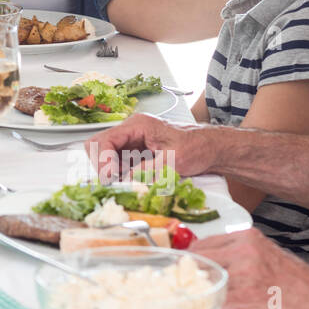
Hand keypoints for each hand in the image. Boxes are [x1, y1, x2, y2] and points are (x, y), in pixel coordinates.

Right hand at [84, 111, 215, 181]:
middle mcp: (131, 130)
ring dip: (108, 170)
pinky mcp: (135, 152)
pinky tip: (128, 182)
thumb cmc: (197, 148)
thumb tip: (126, 181)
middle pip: (97, 144)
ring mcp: (131, 141)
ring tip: (120, 183)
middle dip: (101, 164)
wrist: (211, 149)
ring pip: (104, 154)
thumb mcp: (173, 161)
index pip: (105, 139)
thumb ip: (147, 170)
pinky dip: (117, 174)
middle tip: (112, 182)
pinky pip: (116, 162)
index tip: (110, 177)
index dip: (103, 160)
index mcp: (138, 125)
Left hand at [192, 228, 308, 308]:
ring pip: (206, 281)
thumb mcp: (266, 255)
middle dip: (191, 275)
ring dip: (200, 292)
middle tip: (186, 286)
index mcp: (248, 237)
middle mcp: (245, 250)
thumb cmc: (299, 283)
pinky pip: (217, 301)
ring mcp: (246, 273)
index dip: (192, 259)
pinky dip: (210, 307)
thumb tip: (209, 262)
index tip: (184, 268)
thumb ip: (239, 254)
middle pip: (200, 260)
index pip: (204, 243)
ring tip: (198, 299)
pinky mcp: (248, 296)